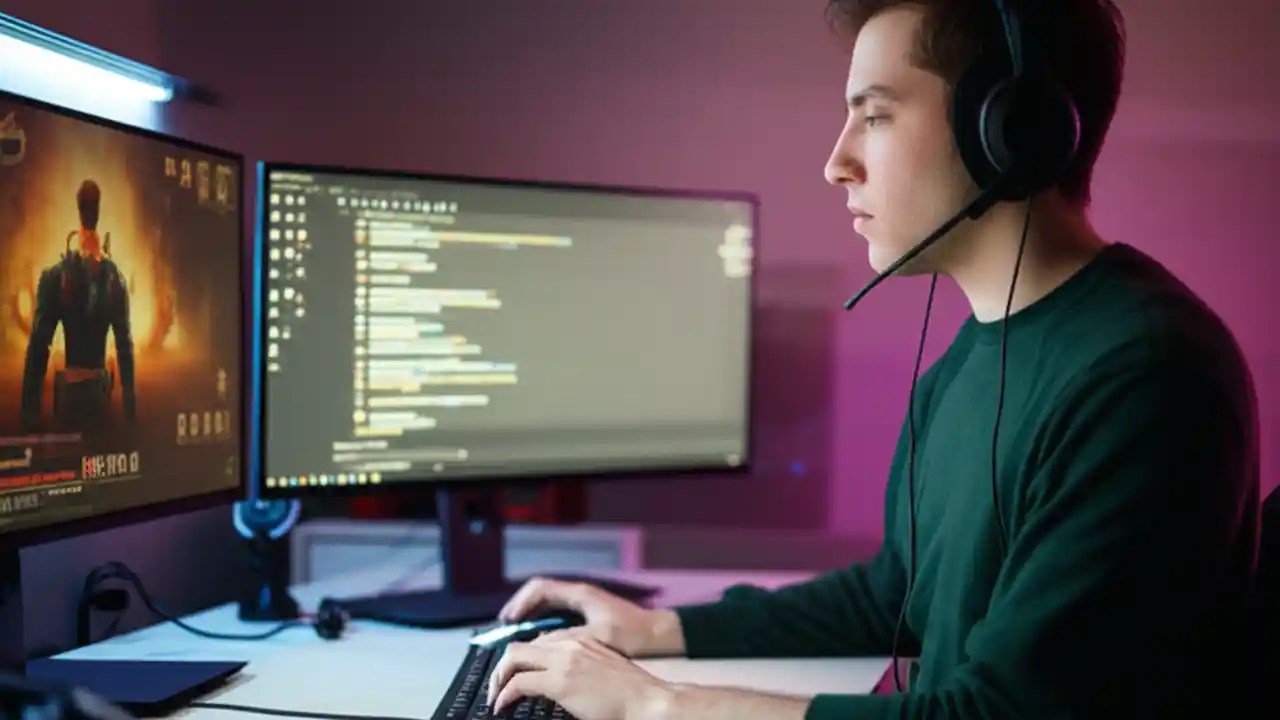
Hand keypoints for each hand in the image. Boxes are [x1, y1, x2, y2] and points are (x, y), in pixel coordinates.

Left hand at [487, 633, 671, 719]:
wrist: (647, 701)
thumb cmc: (632, 693)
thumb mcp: (604, 670)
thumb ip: (582, 667)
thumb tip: (563, 683)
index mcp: (582, 640)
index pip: (539, 642)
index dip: (522, 660)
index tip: (515, 675)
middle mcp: (570, 644)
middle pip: (520, 646)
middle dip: (502, 667)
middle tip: (497, 687)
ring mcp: (563, 660)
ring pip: (514, 659)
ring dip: (499, 679)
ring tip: (496, 697)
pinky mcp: (559, 681)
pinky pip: (518, 683)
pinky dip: (504, 694)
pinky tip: (502, 706)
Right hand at [498, 577, 683, 656]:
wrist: (656, 634)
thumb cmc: (631, 634)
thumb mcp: (596, 638)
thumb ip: (567, 639)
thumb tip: (538, 643)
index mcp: (580, 593)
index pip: (541, 588)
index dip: (521, 602)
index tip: (509, 619)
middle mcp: (579, 592)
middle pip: (541, 591)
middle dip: (521, 606)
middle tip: (506, 624)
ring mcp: (584, 600)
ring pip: (548, 600)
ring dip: (531, 612)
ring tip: (517, 630)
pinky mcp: (588, 611)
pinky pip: (558, 609)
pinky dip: (544, 619)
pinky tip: (539, 635)